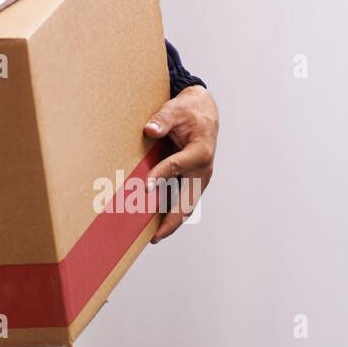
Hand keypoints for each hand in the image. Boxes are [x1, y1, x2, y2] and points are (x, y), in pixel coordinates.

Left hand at [142, 84, 218, 243]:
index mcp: (200, 152)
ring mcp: (199, 178)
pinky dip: (170, 212)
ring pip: (186, 206)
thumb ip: (163, 120)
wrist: (203, 112)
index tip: (144, 188)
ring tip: (151, 237)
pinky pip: (182, 200)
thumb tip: (150, 130)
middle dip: (172, 221)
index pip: (176, 167)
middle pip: (188, 201)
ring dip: (170, 221)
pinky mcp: (193, 181)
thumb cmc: (189, 111)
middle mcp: (202, 170)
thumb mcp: (175, 109)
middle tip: (155, 237)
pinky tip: (154, 221)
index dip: (159, 176)